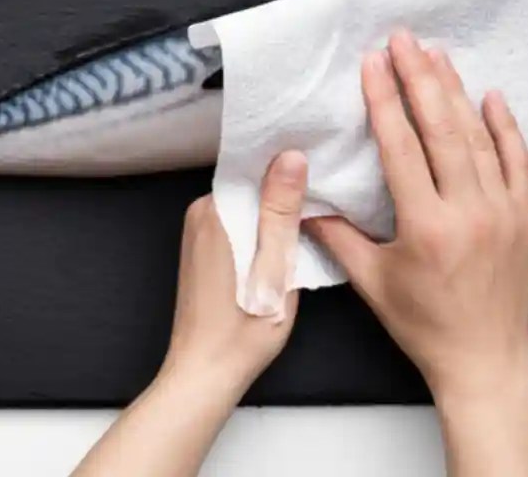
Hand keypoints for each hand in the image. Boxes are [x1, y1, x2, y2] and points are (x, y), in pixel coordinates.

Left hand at [163, 151, 307, 393]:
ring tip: (314, 211)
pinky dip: (264, 228)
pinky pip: (241, 223)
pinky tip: (286, 240)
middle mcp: (201, 213)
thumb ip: (280, 210)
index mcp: (215, 210)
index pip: (256, 165)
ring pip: (249, 205)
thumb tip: (291, 155)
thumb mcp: (274, 267)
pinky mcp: (205, 250)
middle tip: (327, 188)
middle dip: (286, 187)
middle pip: (253, 184)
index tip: (323, 156)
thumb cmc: (243, 328)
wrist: (205, 373)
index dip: (290, 161)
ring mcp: (200, 232)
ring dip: (277, 210)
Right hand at [309, 30, 527, 399]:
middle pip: (442, 129)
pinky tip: (491, 97)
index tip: (374, 65)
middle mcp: (468, 211)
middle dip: (420, 78)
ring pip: (479, 137)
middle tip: (404, 42)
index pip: (402, 147)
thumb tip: (307, 206)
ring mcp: (503, 211)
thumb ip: (339, 239)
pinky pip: (518, 160)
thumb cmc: (428, 327)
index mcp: (427, 226)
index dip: (385, 100)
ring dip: (456, 92)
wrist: (485, 360)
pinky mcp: (525, 217)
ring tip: (437, 56)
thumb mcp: (374, 284)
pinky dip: (504, 126)